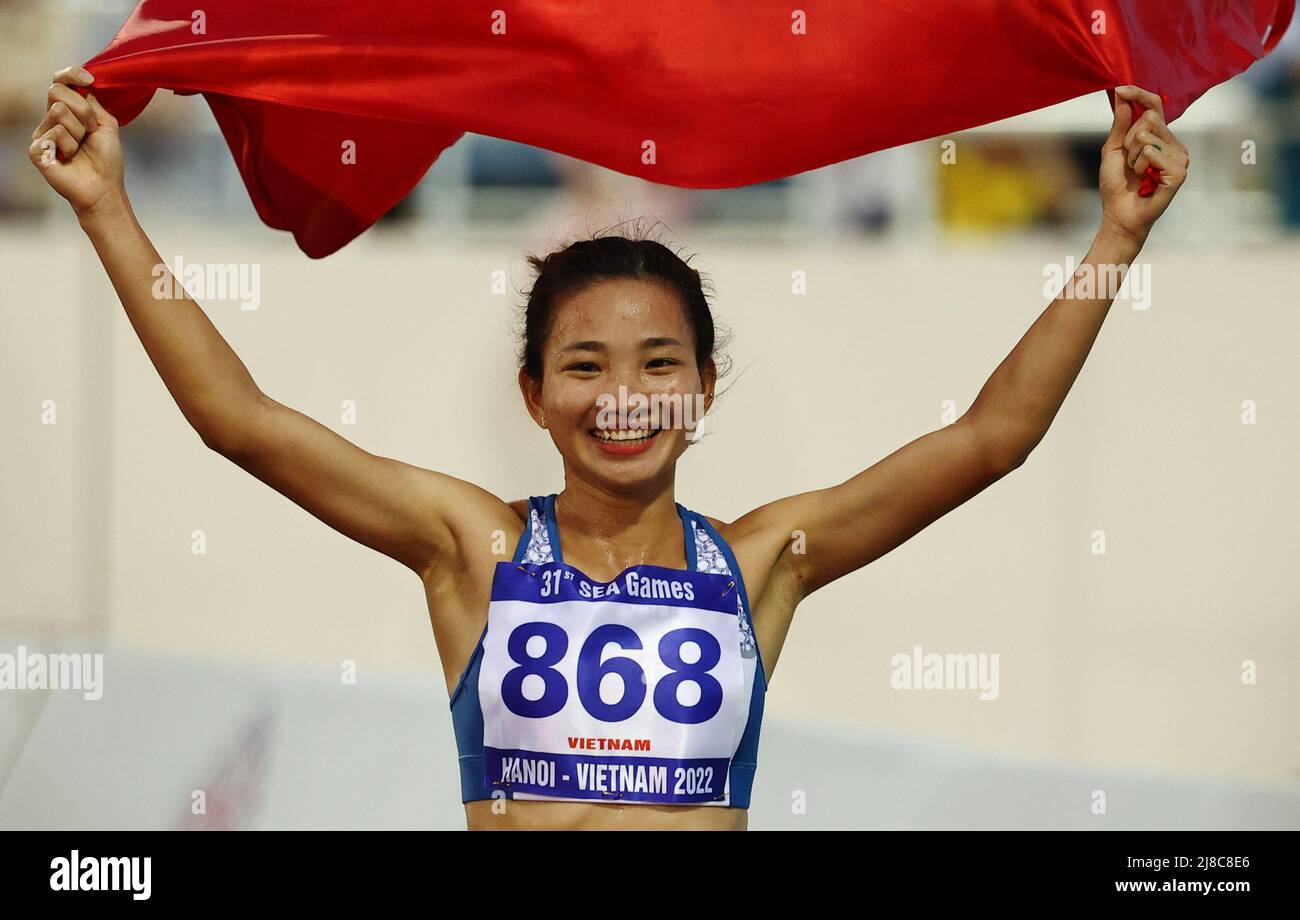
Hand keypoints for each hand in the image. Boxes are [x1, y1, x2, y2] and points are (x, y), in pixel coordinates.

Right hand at [28, 66, 124, 218]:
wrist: (104, 188)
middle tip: (91, 131)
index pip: (60, 82)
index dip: (71, 75)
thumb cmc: (107, 160)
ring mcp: (42, 134)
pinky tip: (69, 159)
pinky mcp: (36, 150)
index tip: (89, 79)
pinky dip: (69, 146)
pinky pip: (55, 132)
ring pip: (58, 111)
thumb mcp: (107, 125)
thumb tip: (84, 84)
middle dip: (83, 110)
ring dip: (79, 131)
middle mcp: (51, 119)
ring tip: (80, 148)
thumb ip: (94, 103)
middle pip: (56, 92)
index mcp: (68, 111)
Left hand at [1097, 85, 1188, 244]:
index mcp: (1159, 136)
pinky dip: (1140, 166)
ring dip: (1132, 156)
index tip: (1120, 88)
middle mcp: (1173, 143)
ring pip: (1147, 135)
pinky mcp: (1180, 171)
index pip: (1155, 105)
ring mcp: (1179, 156)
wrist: (1119, 214)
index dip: (1139, 94)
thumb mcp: (1113, 150)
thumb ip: (1120, 124)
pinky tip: (1145, 181)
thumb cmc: (1117, 185)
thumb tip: (1122, 96)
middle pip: (1148, 118)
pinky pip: (1151, 152)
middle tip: (1130, 162)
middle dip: (1128, 139)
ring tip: (1137, 173)